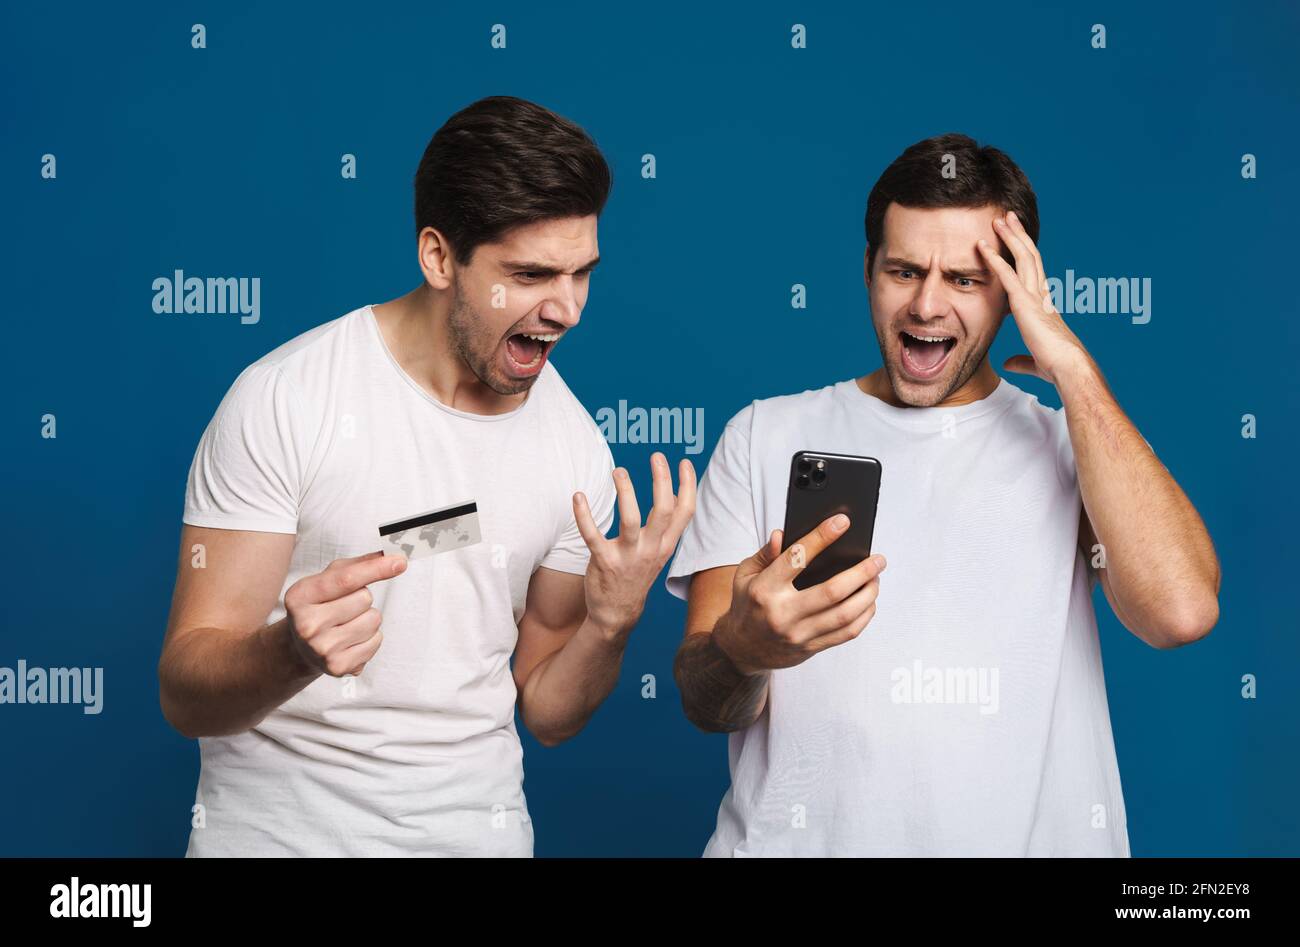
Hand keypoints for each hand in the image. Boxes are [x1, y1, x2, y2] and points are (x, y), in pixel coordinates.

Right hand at [283, 550, 406, 676]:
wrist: (300, 648)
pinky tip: (350, 640)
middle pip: (364, 598)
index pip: (345, 579)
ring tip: (347, 624)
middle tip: (344, 608)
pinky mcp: (338, 666)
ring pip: (374, 620)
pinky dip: (370, 638)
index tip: (399, 562)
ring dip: (368, 619)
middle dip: (362, 598)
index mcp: (300, 596)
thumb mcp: (329, 580)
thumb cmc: (320, 606)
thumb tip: (390, 555)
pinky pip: (376, 641)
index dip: (376, 568)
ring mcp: (321, 648)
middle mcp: (306, 624)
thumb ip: (358, 565)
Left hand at [573, 452, 696, 638]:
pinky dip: (584, 515)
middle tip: (656, 457)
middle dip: (662, 481)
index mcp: (666, 545)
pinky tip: (578, 496)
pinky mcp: (604, 562)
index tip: (684, 462)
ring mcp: (628, 556)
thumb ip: (665, 526)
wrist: (617, 614)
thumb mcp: (658, 552)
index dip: (688, 486)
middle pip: (664, 511)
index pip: (685, 512)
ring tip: (619, 471)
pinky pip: (593, 536)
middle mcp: (651, 549)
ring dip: (625, 492)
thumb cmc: (636, 574)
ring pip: (631, 520)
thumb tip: (672, 493)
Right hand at [713, 515, 886, 675]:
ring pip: (845, 615)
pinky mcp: (810, 647)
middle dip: (861, 572)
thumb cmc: (747, 604)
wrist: (741, 649)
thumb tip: (782, 535)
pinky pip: (846, 633)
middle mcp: (783, 613)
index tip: (842, 522)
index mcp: (764, 589)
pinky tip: (869, 602)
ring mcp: (798, 633)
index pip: (797, 558)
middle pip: (832, 591)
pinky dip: (864, 616)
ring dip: (868, 595)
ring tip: (876, 579)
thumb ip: (765, 553)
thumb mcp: (745, 574)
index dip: (821, 537)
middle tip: (878, 560)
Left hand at [977, 210, 1091, 386]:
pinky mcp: (1024, 303)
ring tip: (999, 219)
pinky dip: (993, 258)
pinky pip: (1006, 275)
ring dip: (1009, 237)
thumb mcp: (1034, 361)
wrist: (1067, 367)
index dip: (1026, 255)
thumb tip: (1008, 363)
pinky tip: (981, 246)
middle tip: (1009, 218)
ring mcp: (1034, 296)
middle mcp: (1042, 294)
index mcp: (1045, 304)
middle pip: (1030, 256)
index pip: (1034, 272)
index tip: (1017, 242)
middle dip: (1019, 235)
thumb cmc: (1056, 366)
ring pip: (1023, 257)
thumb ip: (1021, 360)